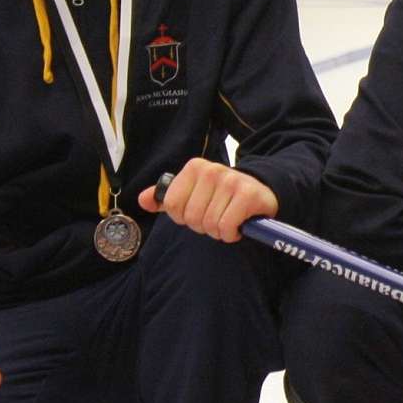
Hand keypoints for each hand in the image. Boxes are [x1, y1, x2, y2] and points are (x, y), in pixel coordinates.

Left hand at [141, 159, 277, 242]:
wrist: (260, 191)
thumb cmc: (221, 196)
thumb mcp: (193, 192)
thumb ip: (166, 197)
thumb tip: (142, 201)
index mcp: (195, 167)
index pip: (173, 206)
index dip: (184, 217)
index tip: (197, 212)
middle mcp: (212, 170)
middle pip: (191, 217)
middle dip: (202, 226)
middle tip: (215, 219)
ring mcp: (231, 181)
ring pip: (209, 224)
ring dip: (218, 232)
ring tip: (227, 222)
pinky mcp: (247, 195)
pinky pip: (226, 226)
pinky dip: (231, 234)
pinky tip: (237, 227)